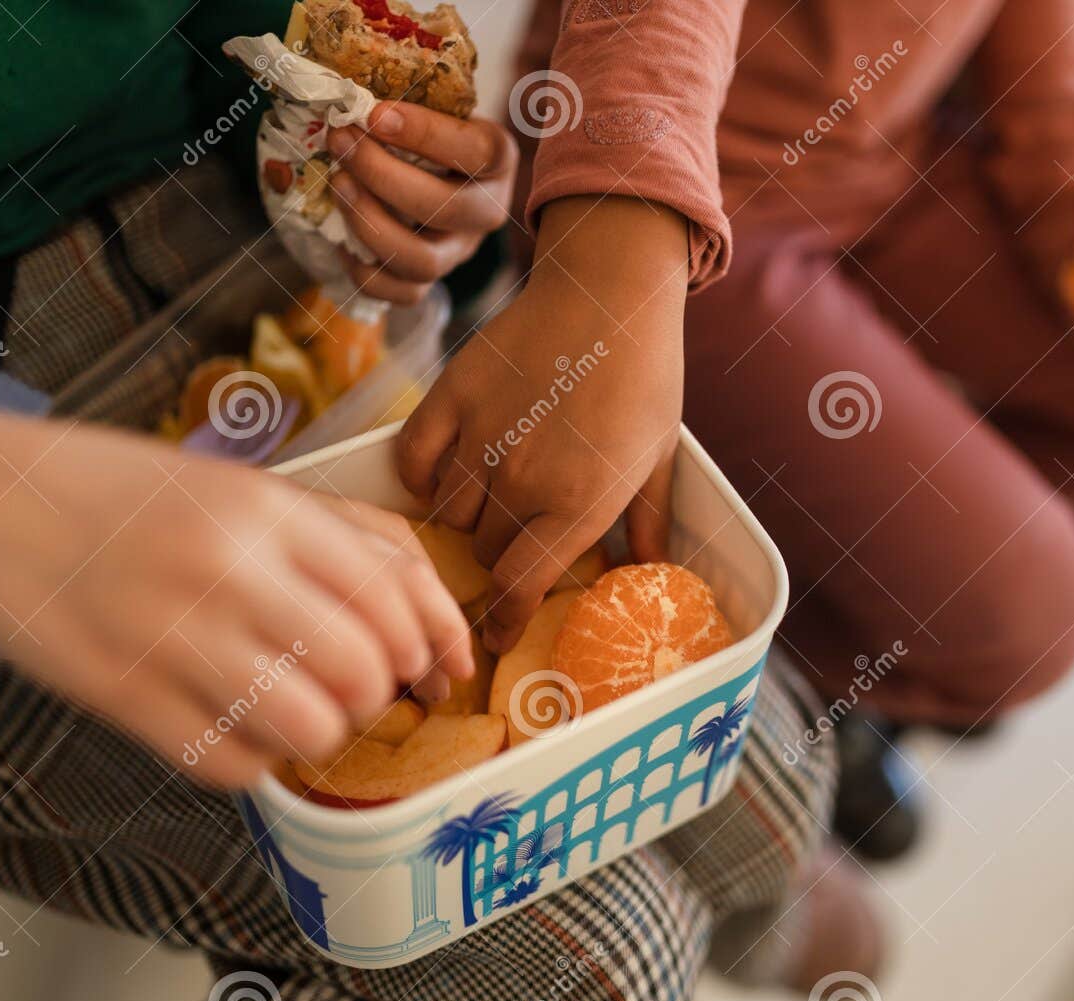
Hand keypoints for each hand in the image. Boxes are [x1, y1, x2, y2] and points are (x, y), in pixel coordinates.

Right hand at [0, 412, 473, 788]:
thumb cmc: (130, 494)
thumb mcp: (244, 486)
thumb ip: (343, 536)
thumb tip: (429, 609)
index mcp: (266, 509)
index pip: (393, 595)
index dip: (432, 644)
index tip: (436, 666)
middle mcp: (227, 569)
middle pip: (364, 669)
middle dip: (381, 695)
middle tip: (362, 690)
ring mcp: (171, 636)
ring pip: (310, 729)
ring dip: (323, 734)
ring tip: (301, 711)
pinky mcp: (123, 697)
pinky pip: (232, 766)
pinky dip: (253, 760)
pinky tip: (238, 725)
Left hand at [326, 102, 517, 303]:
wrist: (439, 169)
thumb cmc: (428, 129)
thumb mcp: (434, 105)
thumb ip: (409, 100)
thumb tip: (346, 91)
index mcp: (497, 160)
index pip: (476, 152)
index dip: (425, 134)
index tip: (375, 113)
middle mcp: (487, 211)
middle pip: (445, 209)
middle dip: (382, 175)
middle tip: (341, 141)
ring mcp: (460, 251)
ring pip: (424, 261)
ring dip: (371, 223)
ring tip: (337, 184)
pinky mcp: (432, 281)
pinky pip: (403, 295)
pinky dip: (366, 273)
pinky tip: (342, 241)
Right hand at [396, 196, 688, 652]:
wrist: (611, 292)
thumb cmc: (645, 376)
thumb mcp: (658, 458)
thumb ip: (644, 524)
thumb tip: (645, 576)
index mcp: (580, 504)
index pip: (519, 588)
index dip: (503, 620)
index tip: (495, 635)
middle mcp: (525, 480)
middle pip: (483, 552)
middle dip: (496, 557)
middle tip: (510, 544)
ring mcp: (482, 438)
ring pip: (446, 515)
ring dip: (463, 521)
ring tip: (485, 504)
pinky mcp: (451, 397)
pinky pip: (416, 462)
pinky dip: (424, 478)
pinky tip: (445, 475)